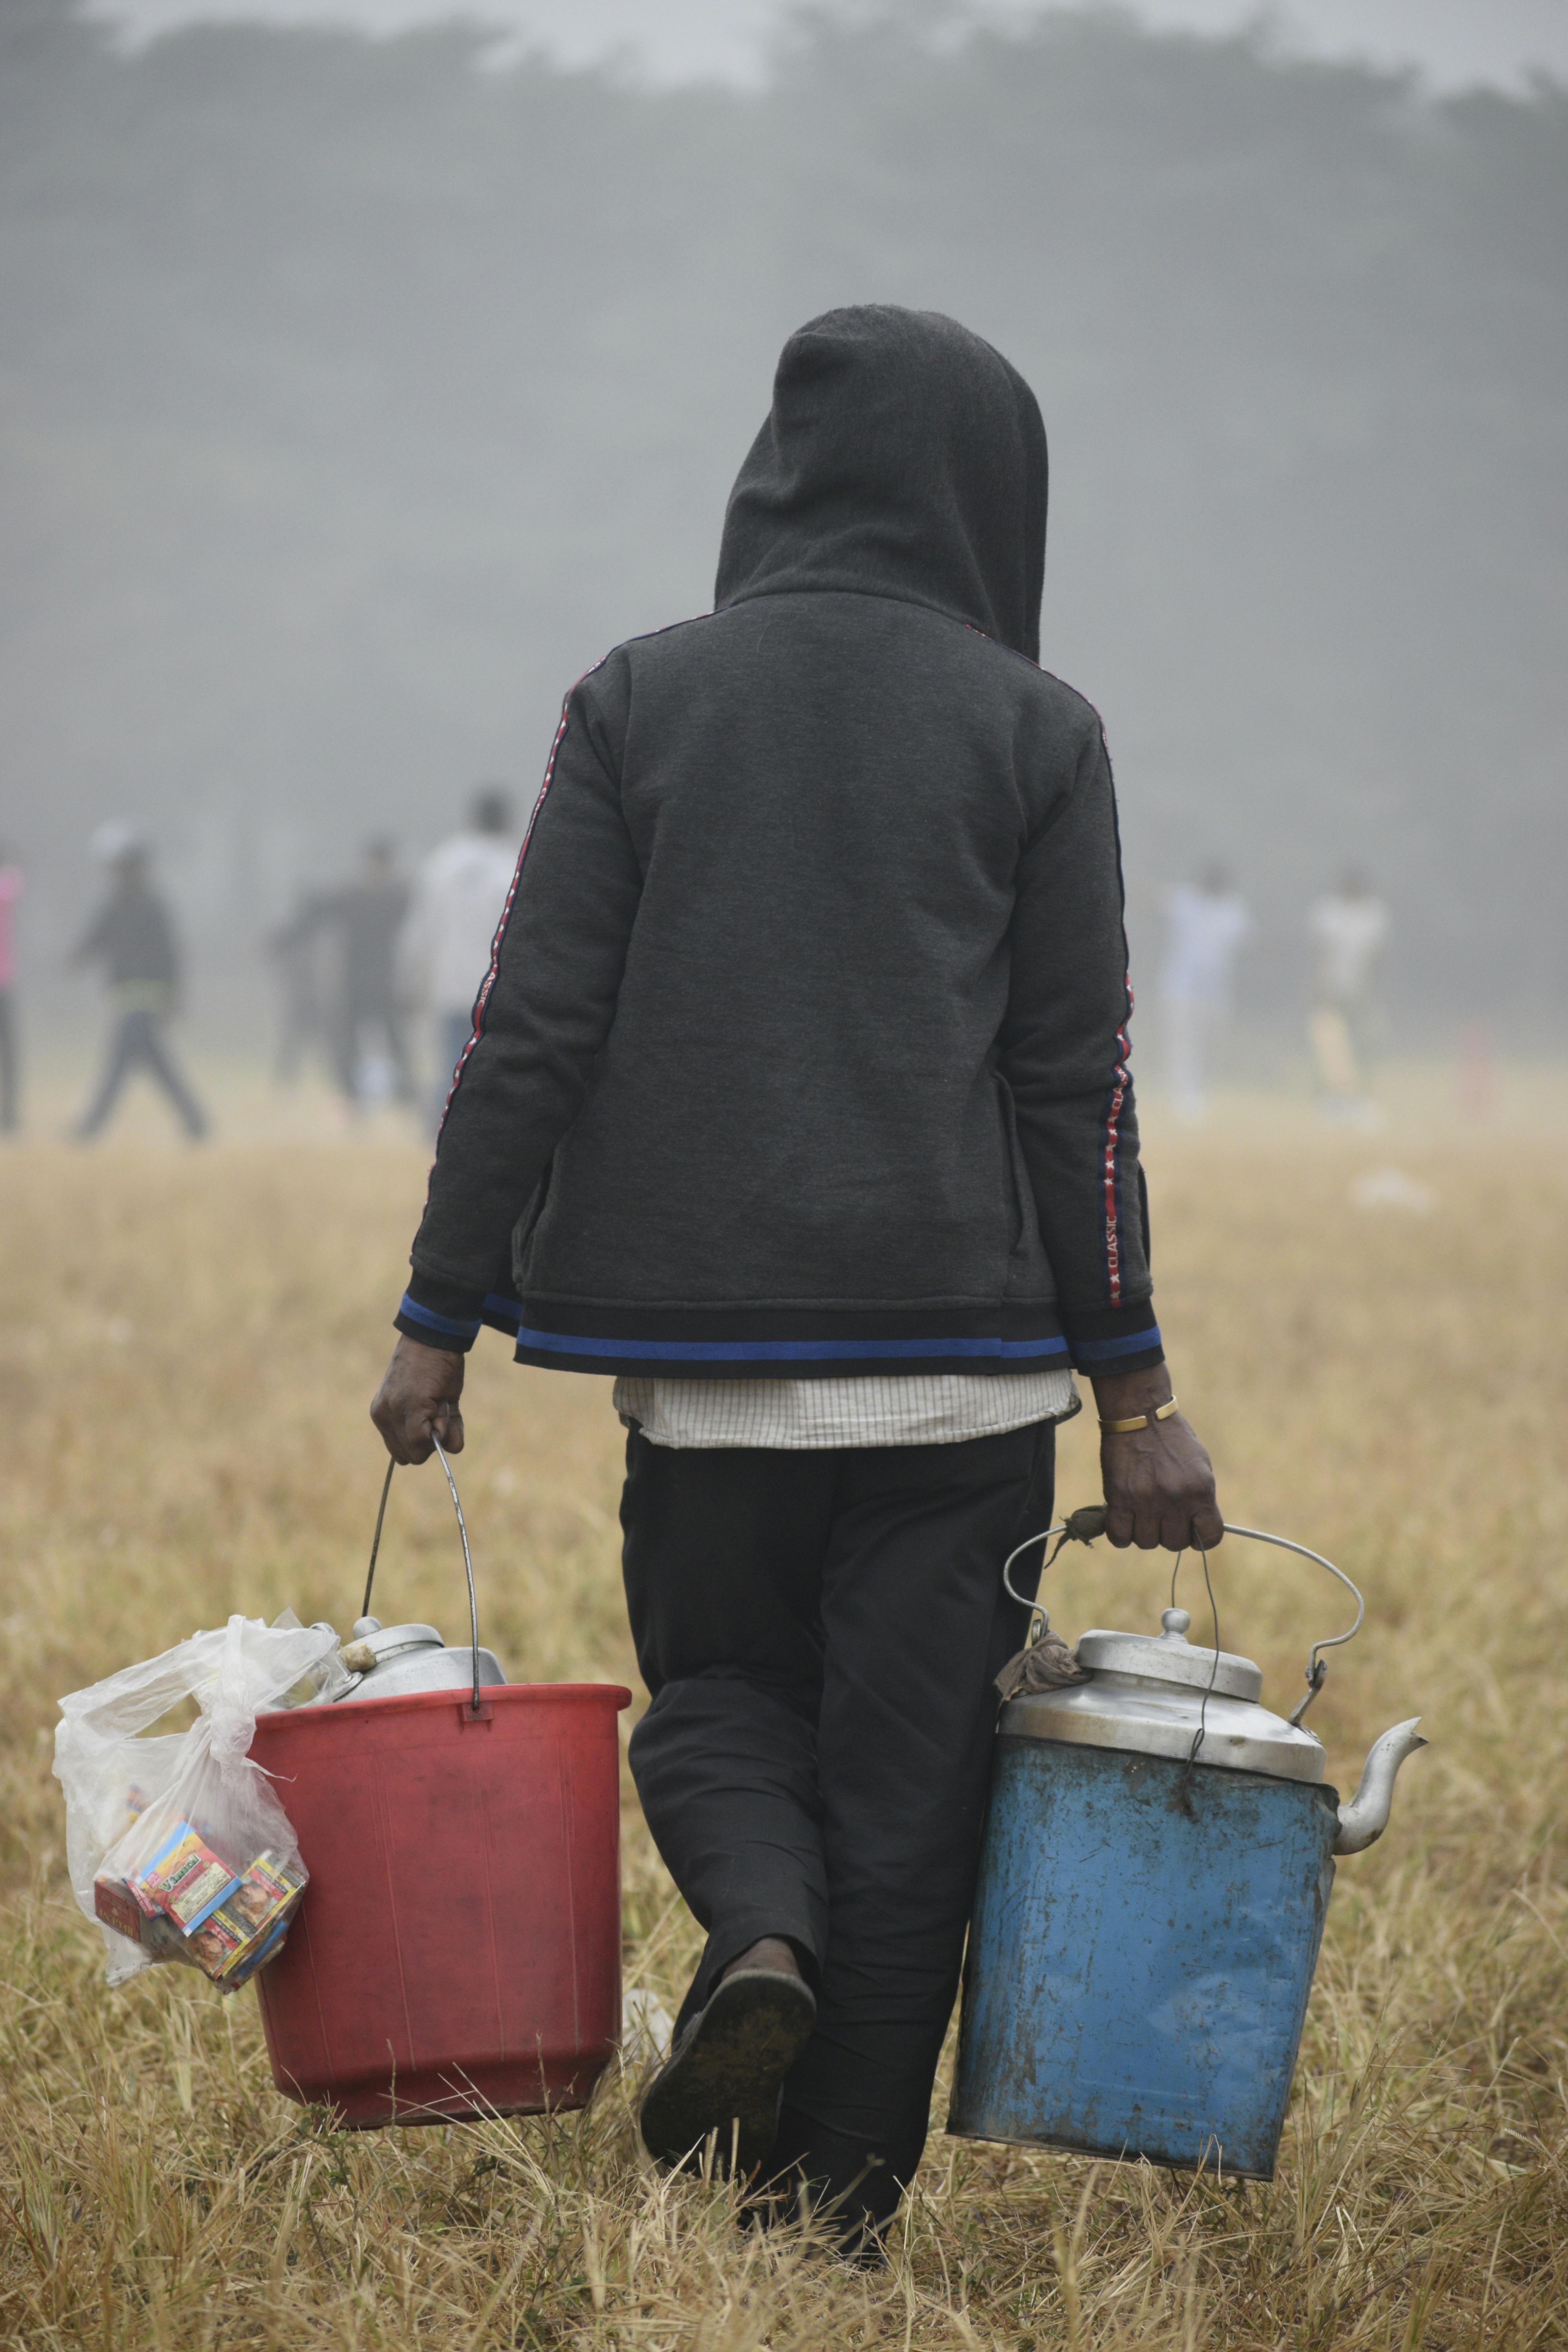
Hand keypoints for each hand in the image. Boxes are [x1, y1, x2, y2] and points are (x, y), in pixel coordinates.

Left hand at [370, 1333, 465, 1463]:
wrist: (434, 1338)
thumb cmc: (435, 1366)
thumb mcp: (432, 1401)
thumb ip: (439, 1427)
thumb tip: (452, 1449)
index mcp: (383, 1414)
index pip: (400, 1451)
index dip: (421, 1443)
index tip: (431, 1421)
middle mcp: (383, 1416)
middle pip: (408, 1457)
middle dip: (429, 1444)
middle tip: (437, 1412)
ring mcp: (394, 1414)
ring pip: (417, 1453)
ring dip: (438, 1435)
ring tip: (440, 1404)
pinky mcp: (409, 1409)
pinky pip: (423, 1441)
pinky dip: (442, 1430)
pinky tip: (442, 1405)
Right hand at [1091, 1367, 1221, 1551]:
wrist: (1140, 1414)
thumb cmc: (1171, 1438)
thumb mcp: (1199, 1465)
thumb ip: (1201, 1497)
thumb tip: (1198, 1526)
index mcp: (1201, 1490)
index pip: (1210, 1537)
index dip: (1200, 1538)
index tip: (1191, 1530)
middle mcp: (1176, 1499)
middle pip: (1175, 1543)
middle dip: (1169, 1533)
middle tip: (1161, 1516)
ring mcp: (1146, 1500)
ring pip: (1147, 1542)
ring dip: (1144, 1532)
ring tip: (1141, 1513)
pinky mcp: (1119, 1498)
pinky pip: (1119, 1536)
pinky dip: (1121, 1534)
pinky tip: (1123, 1519)